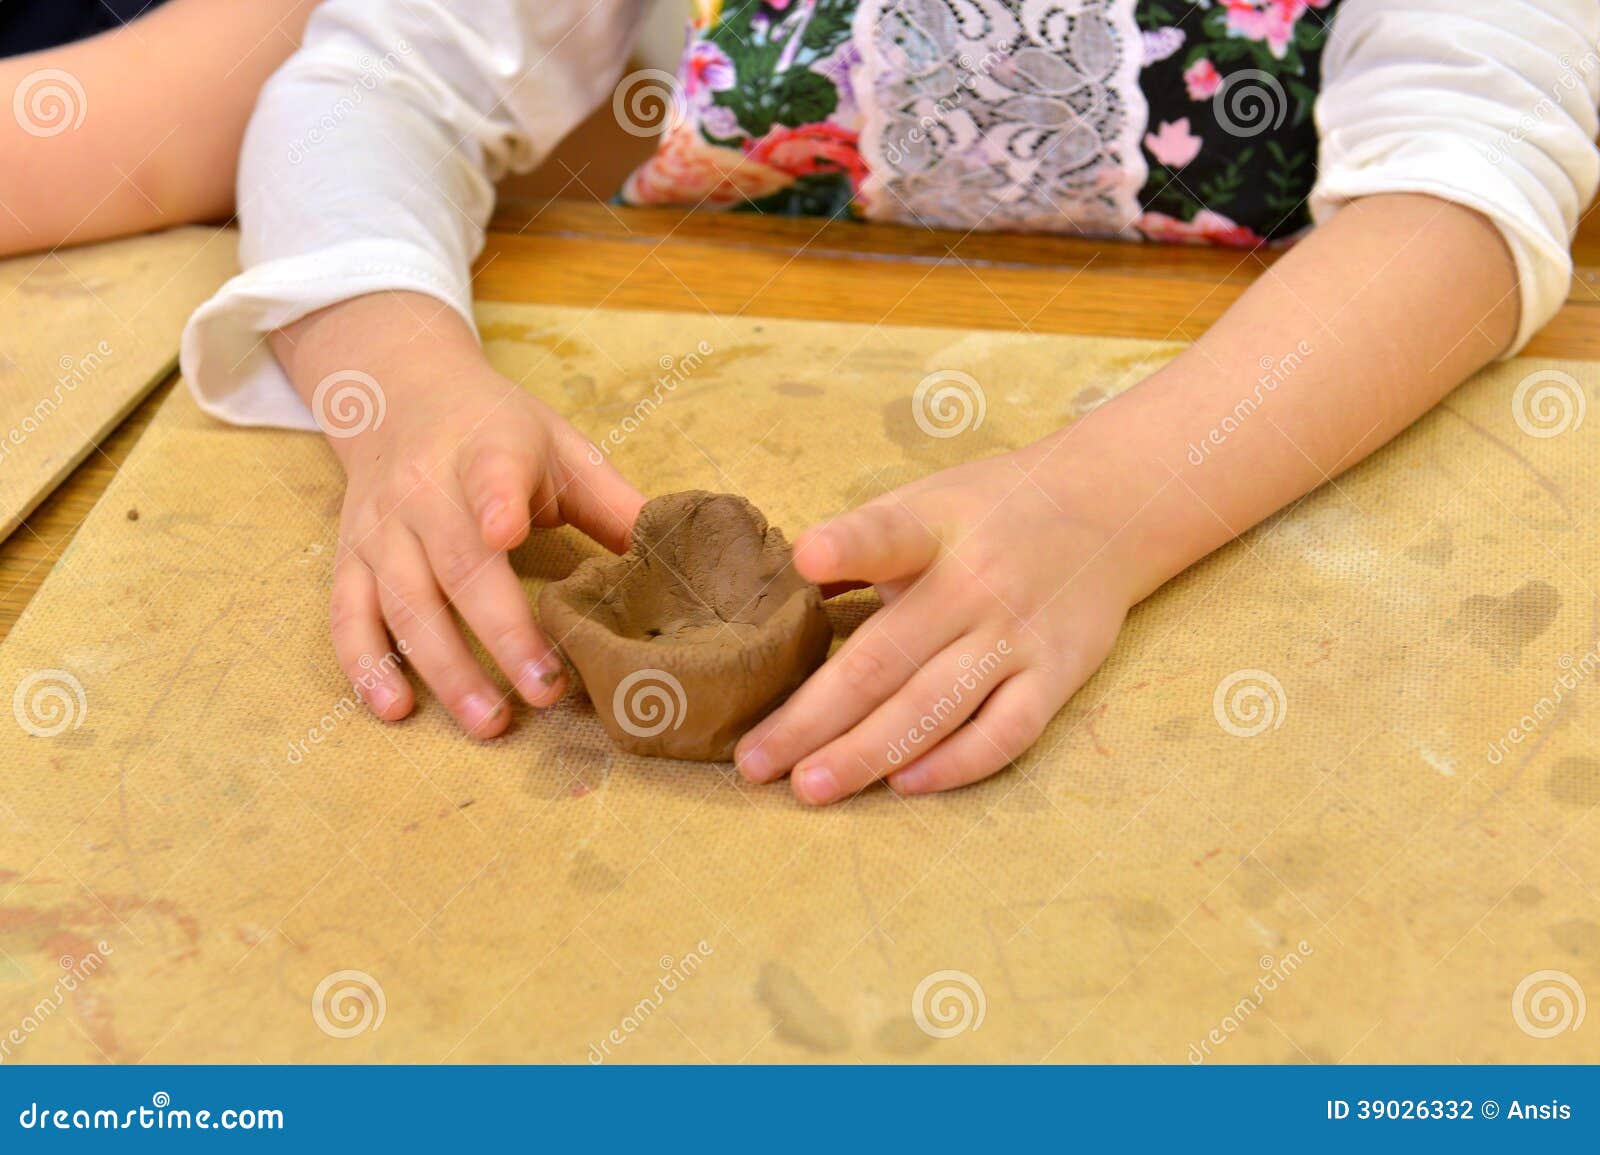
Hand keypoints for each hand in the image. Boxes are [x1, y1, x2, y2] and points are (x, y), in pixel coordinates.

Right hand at [273, 295, 644, 739]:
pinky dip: (366, 665)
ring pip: (403, 603)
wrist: (400, 394)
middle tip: (545, 692)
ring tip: (489, 721)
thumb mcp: (562, 448)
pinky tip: (396, 709)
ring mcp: (381, 528)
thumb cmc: (498, 431)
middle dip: (501, 634)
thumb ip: (615, 504)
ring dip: (444, 667)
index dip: (497, 500)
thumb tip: (680, 563)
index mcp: (487, 451)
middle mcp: (424, 490)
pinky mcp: (350, 557)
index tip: (507, 529)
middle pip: (457, 566)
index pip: (491, 473)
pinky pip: (347, 616)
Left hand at [733, 443, 1145, 802]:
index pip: (887, 535)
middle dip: (813, 717)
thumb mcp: (924, 502)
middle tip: (755, 762)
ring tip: (810, 787)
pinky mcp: (1059, 672)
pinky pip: (1005, 732)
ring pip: (935, 708)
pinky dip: (956, 764)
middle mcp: (976, 584)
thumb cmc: (989, 512)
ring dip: (867, 754)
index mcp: (933, 528)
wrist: (1110, 508)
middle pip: (885, 659)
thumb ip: (861, 548)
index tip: (806, 558)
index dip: (846, 547)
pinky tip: (903, 784)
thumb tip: (780, 593)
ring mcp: (1019, 634)